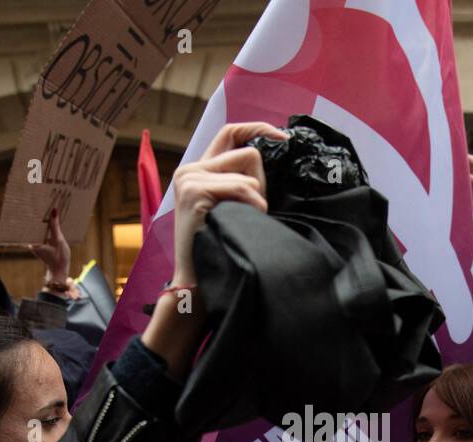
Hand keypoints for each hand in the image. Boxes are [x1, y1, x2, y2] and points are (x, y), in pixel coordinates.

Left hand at [28, 208, 72, 288]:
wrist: (60, 271)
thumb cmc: (59, 258)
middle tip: (42, 199)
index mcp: (32, 240)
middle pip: (33, 222)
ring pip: (38, 226)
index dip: (33, 211)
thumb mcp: (59, 240)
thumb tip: (53, 211)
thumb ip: (55, 226)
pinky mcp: (39, 241)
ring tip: (46, 205)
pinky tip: (50, 216)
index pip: (31, 222)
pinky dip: (46, 223)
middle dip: (38, 212)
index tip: (36, 200)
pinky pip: (42, 229)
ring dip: (42, 217)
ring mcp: (35, 241)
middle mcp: (31, 240)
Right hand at [170, 122, 286, 287]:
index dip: (258, 129)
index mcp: (197, 170)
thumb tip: (267, 157)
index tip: (283, 138)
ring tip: (244, 220)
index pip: (230, 132)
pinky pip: (242, 186)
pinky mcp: (194, 191)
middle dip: (262, 180)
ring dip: (257, 198)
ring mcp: (189, 179)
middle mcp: (189, 170)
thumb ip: (239, 182)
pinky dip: (253, 205)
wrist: (196, 281)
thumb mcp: (231, 207)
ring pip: (248, 168)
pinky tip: (245, 221)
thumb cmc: (220, 248)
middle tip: (255, 209)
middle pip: (247, 152)